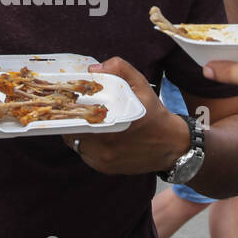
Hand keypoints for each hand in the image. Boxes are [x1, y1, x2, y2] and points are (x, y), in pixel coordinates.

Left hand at [63, 58, 189, 174]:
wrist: (171, 146)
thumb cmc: (154, 114)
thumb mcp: (142, 86)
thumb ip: (120, 70)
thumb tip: (94, 69)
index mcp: (115, 120)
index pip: (77, 115)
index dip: (67, 107)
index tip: (66, 100)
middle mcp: (107, 143)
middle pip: (71, 130)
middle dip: (69, 118)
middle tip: (73, 109)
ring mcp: (104, 159)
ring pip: (75, 142)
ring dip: (76, 131)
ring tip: (84, 120)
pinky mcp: (104, 168)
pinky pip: (84, 154)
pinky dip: (84, 144)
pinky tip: (95, 135)